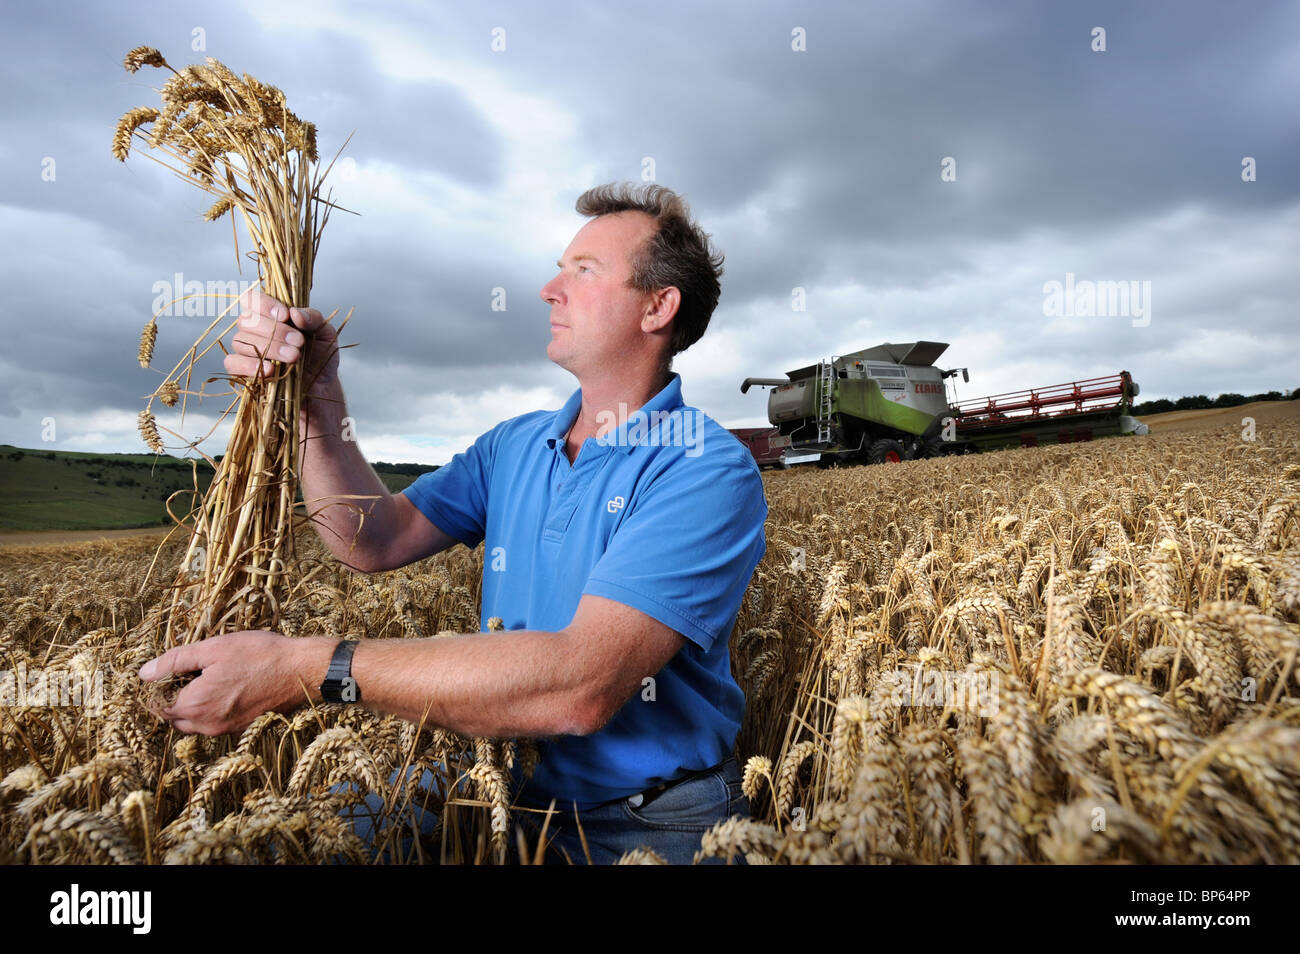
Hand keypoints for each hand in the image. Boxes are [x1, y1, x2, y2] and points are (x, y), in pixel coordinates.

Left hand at [140, 631, 333, 735]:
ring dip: (195, 705)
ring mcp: (226, 730)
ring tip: (210, 678)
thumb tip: (143, 674)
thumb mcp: (213, 648)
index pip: (157, 706)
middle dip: (175, 698)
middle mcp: (206, 725)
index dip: (158, 688)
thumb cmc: (258, 654)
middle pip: (175, 717)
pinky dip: (213, 709)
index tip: (171, 670)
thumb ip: (174, 661)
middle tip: (190, 672)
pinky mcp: (242, 729)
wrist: (301, 671)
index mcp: (193, 705)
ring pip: (195, 722)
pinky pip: (215, 723)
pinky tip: (229, 687)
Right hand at [226, 288, 338, 395]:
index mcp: (269, 314)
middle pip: (246, 321)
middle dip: (274, 331)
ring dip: (269, 348)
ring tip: (294, 356)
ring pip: (241, 341)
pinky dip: (249, 365)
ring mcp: (246, 350)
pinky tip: (270, 369)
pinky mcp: (243, 371)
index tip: (285, 315)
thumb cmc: (319, 354)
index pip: (252, 299)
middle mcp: (253, 329)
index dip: (264, 305)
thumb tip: (295, 312)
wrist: (322, 384)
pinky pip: (232, 363)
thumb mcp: (325, 332)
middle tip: (298, 342)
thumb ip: (313, 318)